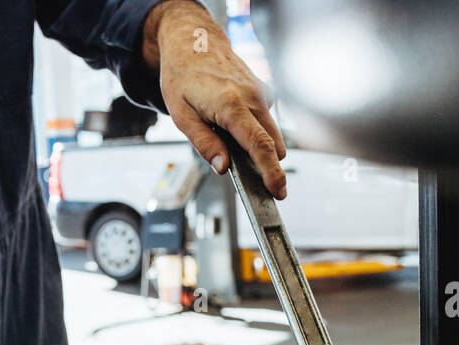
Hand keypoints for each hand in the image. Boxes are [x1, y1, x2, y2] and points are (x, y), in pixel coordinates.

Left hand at [145, 0, 287, 198]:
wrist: (192, 40)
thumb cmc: (182, 75)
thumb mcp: (181, 115)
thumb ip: (204, 144)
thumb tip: (223, 167)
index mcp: (231, 107)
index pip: (259, 146)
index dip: (271, 172)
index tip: (277, 190)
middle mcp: (252, 98)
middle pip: (273, 144)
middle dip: (270, 167)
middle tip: (259, 185)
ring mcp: (260, 92)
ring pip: (273, 133)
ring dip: (263, 149)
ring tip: (236, 152)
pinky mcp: (261, 90)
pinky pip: (267, 119)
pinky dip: (258, 131)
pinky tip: (235, 128)